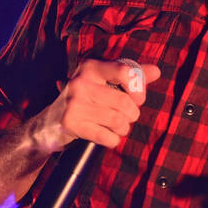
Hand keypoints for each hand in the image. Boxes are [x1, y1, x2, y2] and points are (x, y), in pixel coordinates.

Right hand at [27, 58, 159, 154]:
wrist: (51, 120)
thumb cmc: (87, 98)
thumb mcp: (106, 81)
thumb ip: (132, 75)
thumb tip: (156, 71)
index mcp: (92, 67)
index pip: (125, 72)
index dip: (138, 88)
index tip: (138, 99)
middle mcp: (81, 82)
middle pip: (125, 103)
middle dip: (132, 114)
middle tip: (126, 116)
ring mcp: (74, 103)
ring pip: (118, 121)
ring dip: (123, 128)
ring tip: (117, 126)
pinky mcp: (71, 123)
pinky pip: (107, 136)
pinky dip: (113, 139)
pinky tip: (107, 135)